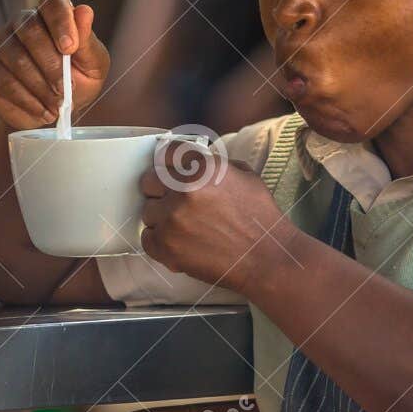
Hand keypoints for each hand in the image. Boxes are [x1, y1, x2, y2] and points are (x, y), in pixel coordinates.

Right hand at [0, 0, 109, 129]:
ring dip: (41, 86)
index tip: (70, 47)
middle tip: (66, 88)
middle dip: (51, 63)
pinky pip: (5, 82)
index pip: (52, 1)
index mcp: (52, 14)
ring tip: (58, 105)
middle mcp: (23, 23)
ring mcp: (2, 45)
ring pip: (17, 59)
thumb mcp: (93, 64)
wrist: (56, 112)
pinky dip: (28, 100)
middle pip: (31, 30)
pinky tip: (44, 111)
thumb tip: (84, 11)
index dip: (61, 20)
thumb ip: (88, 41)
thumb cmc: (79, 80)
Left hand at [138, 142, 300, 295]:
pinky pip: (146, 238)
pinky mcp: (166, 247)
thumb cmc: (259, 217)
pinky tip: (179, 241)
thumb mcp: (244, 175)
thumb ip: (214, 163)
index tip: (168, 170)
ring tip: (184, 226)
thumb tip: (192, 160)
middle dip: (160, 190)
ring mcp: (172, 219)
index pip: (166, 153)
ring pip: (148, 211)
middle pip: (149, 181)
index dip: (167, 162)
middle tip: (174, 201)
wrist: (266, 258)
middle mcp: (183, 190)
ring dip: (162, 217)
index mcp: (203, 168)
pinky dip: (160, 241)